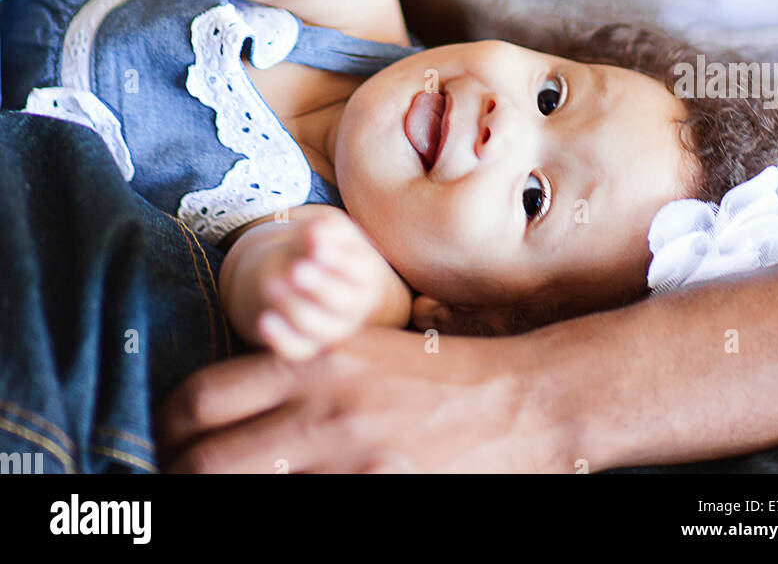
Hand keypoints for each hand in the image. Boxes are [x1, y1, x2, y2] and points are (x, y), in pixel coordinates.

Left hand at [157, 325, 574, 473]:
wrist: (519, 401)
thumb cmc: (438, 373)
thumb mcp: (360, 347)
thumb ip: (296, 367)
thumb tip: (229, 403)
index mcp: (309, 360)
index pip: (199, 400)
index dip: (169, 430)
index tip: (171, 445)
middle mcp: (316, 409)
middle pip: (203, 461)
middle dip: (182, 477)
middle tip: (185, 483)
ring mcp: (343, 462)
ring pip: (242, 495)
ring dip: (223, 501)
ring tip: (226, 500)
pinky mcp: (370, 499)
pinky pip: (294, 519)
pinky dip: (275, 514)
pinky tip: (286, 509)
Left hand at [240, 209, 397, 361]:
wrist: (294, 271)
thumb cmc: (314, 246)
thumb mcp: (322, 229)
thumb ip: (322, 228)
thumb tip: (317, 231)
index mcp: (365, 276)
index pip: (360, 272)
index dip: (340, 262)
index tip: (318, 249)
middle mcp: (354, 308)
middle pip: (342, 303)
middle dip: (319, 287)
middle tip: (296, 269)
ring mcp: (332, 330)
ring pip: (318, 327)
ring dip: (292, 306)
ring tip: (269, 283)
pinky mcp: (307, 346)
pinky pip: (296, 350)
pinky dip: (281, 338)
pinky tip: (264, 319)